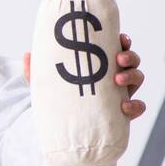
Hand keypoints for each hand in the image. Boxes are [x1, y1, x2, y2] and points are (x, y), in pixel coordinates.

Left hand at [22, 32, 146, 120]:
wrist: (62, 128)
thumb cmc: (59, 99)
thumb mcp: (47, 84)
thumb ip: (36, 72)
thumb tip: (27, 55)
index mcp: (100, 66)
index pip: (116, 48)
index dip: (123, 41)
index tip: (120, 38)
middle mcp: (114, 77)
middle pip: (131, 61)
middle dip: (129, 56)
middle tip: (118, 59)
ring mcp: (121, 94)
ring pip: (137, 79)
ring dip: (132, 76)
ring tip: (118, 79)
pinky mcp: (123, 113)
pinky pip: (137, 107)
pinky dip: (135, 106)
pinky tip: (124, 106)